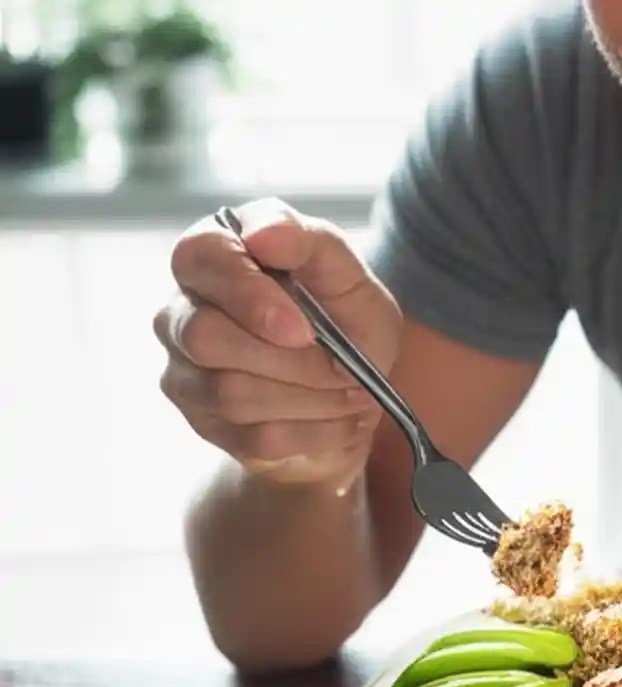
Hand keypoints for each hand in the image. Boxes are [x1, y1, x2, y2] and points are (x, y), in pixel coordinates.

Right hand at [155, 198, 402, 486]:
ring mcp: (184, 371)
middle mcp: (182, 310)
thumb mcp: (347, 275)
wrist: (358, 391)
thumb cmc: (346, 319)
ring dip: (312, 396)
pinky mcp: (204, 423)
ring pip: (231, 393)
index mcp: (213, 254)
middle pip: (204, 337)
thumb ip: (311, 243)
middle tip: (343, 364)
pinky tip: (339, 418)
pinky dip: (315, 430)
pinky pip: (255, 437)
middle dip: (291, 358)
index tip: (302, 327)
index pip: (200, 258)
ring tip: (348, 389)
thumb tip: (264, 234)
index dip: (249, 294)